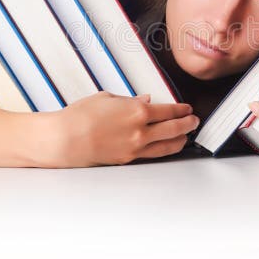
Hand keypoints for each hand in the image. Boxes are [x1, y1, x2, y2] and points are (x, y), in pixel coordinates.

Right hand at [51, 92, 197, 166]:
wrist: (65, 139)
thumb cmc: (80, 116)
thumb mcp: (107, 98)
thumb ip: (130, 100)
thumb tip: (146, 100)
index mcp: (137, 111)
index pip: (169, 110)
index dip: (181, 109)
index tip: (187, 108)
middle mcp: (140, 131)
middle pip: (174, 128)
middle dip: (187, 124)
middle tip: (194, 121)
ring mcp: (135, 147)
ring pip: (167, 146)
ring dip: (180, 140)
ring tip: (186, 136)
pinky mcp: (127, 159)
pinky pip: (152, 155)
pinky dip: (164, 150)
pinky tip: (167, 147)